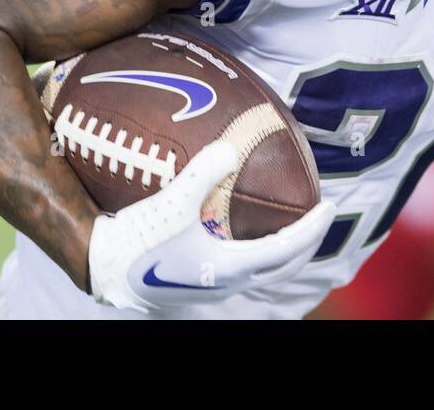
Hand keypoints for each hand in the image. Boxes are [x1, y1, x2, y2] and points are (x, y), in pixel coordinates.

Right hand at [88, 140, 335, 312]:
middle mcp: (228, 283)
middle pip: (284, 266)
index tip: (330, 206)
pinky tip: (245, 228)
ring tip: (292, 222)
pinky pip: (243, 267)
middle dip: (308, 241)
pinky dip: (259, 250)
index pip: (287, 249)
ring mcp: (215, 287)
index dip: (313, 228)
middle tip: (320, 214)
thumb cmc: (136, 239)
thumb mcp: (171, 202)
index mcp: (230, 267)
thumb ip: (203, 173)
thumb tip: (231, 147)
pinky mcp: (200, 284)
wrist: (103, 270)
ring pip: (264, 271)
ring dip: (284, 249)